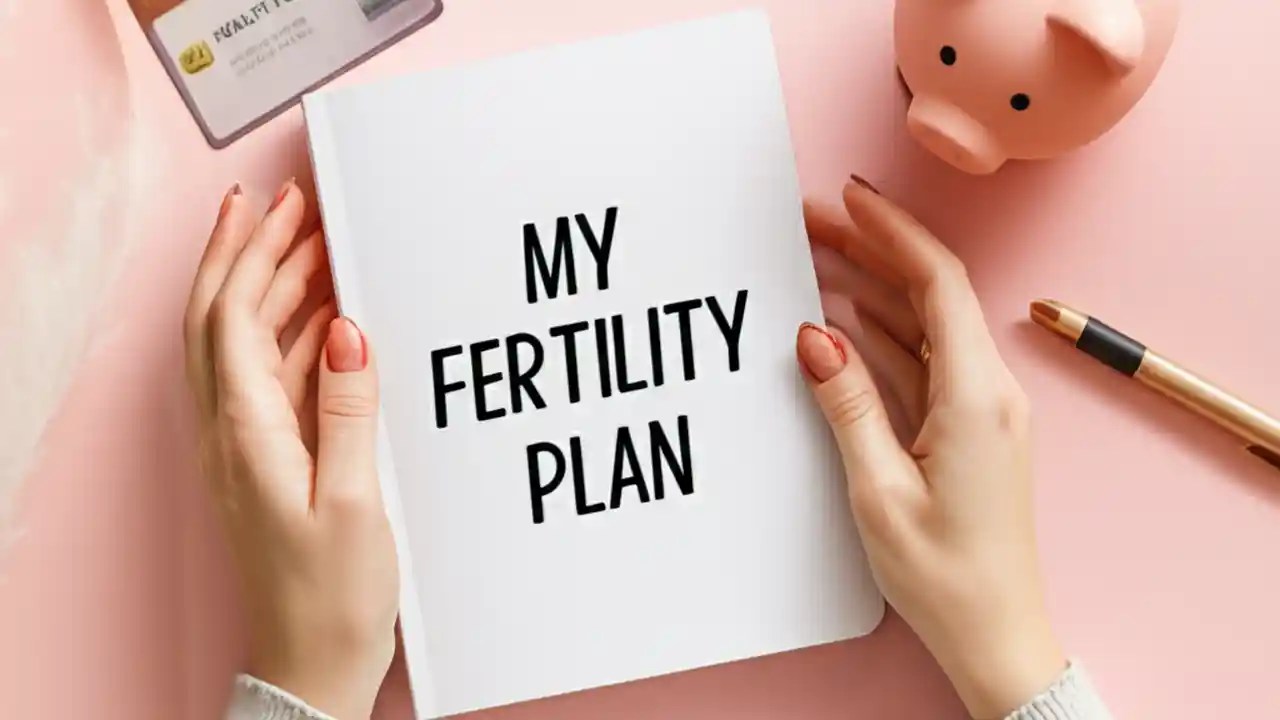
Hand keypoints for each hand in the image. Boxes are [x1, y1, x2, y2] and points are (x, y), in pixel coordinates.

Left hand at [184, 180, 397, 719]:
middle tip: (288, 206)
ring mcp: (245, 446)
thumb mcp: (354, 501)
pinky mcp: (267, 460)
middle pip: (222, 319)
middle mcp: (231, 434)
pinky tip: (328, 321)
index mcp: (245, 436)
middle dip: (250, 254)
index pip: (231, 319)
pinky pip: (270, 377)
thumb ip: (349, 409)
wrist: (312, 664)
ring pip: (243, 344)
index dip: (252, 255)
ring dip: (271, 289)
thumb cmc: (333, 597)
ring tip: (312, 247)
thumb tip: (346, 329)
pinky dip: (294, 334)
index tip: (281, 207)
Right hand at [798, 179, 1064, 718]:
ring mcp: (981, 408)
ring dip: (874, 286)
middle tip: (812, 221)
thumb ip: (847, 404)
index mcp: (977, 397)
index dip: (893, 232)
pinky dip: (883, 332)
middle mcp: (989, 391)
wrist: (995, 634)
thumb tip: (815, 335)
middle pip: (931, 293)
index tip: (849, 197)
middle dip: (873, 248)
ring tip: (818, 256)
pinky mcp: (968, 428)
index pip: (938, 283)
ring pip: (925, 323)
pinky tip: (845, 318)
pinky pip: (924, 359)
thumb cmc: (944, 574)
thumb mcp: (879, 490)